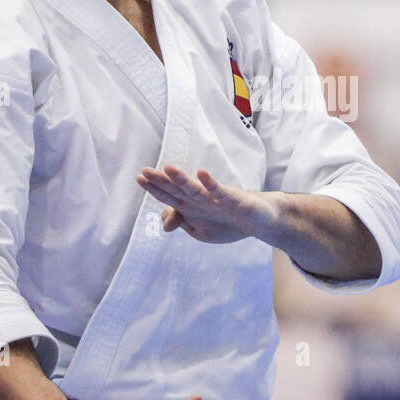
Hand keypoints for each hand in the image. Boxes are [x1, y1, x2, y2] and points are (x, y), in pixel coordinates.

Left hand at [136, 164, 277, 243]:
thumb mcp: (201, 231)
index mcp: (192, 206)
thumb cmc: (229, 223)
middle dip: (162, 181)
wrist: (259, 221)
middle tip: (145, 171)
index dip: (155, 188)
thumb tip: (164, 224)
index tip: (139, 178)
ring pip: (197, 189)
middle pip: (179, 190)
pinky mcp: (234, 199)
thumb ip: (183, 223)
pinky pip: (221, 192)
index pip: (170, 196)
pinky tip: (202, 174)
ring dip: (183, 180)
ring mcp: (217, 198)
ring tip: (169, 168)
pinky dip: (211, 184)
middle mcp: (202, 199)